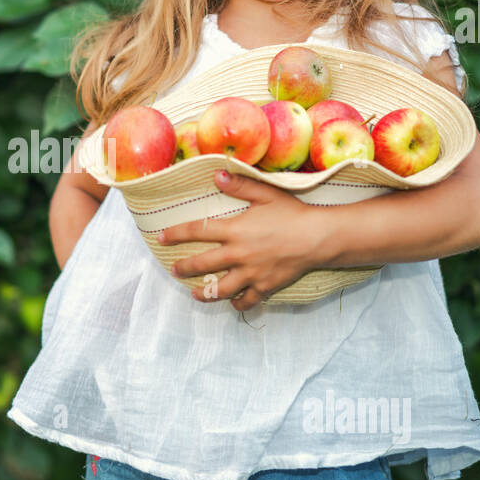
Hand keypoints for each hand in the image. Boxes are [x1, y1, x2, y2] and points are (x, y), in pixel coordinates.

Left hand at [157, 169, 324, 310]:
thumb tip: (216, 175)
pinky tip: (232, 302)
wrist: (318, 238)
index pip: (197, 231)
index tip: (161, 238)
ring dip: (205, 293)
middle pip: (202, 265)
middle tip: (173, 270)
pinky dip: (238, 304)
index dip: (175, 234)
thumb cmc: (292, 213)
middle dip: (184, 268)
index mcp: (234, 230)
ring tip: (195, 294)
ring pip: (220, 289)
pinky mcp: (265, 286)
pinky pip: (246, 301)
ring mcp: (250, 273)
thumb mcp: (265, 194)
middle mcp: (238, 254)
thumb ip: (239, 185)